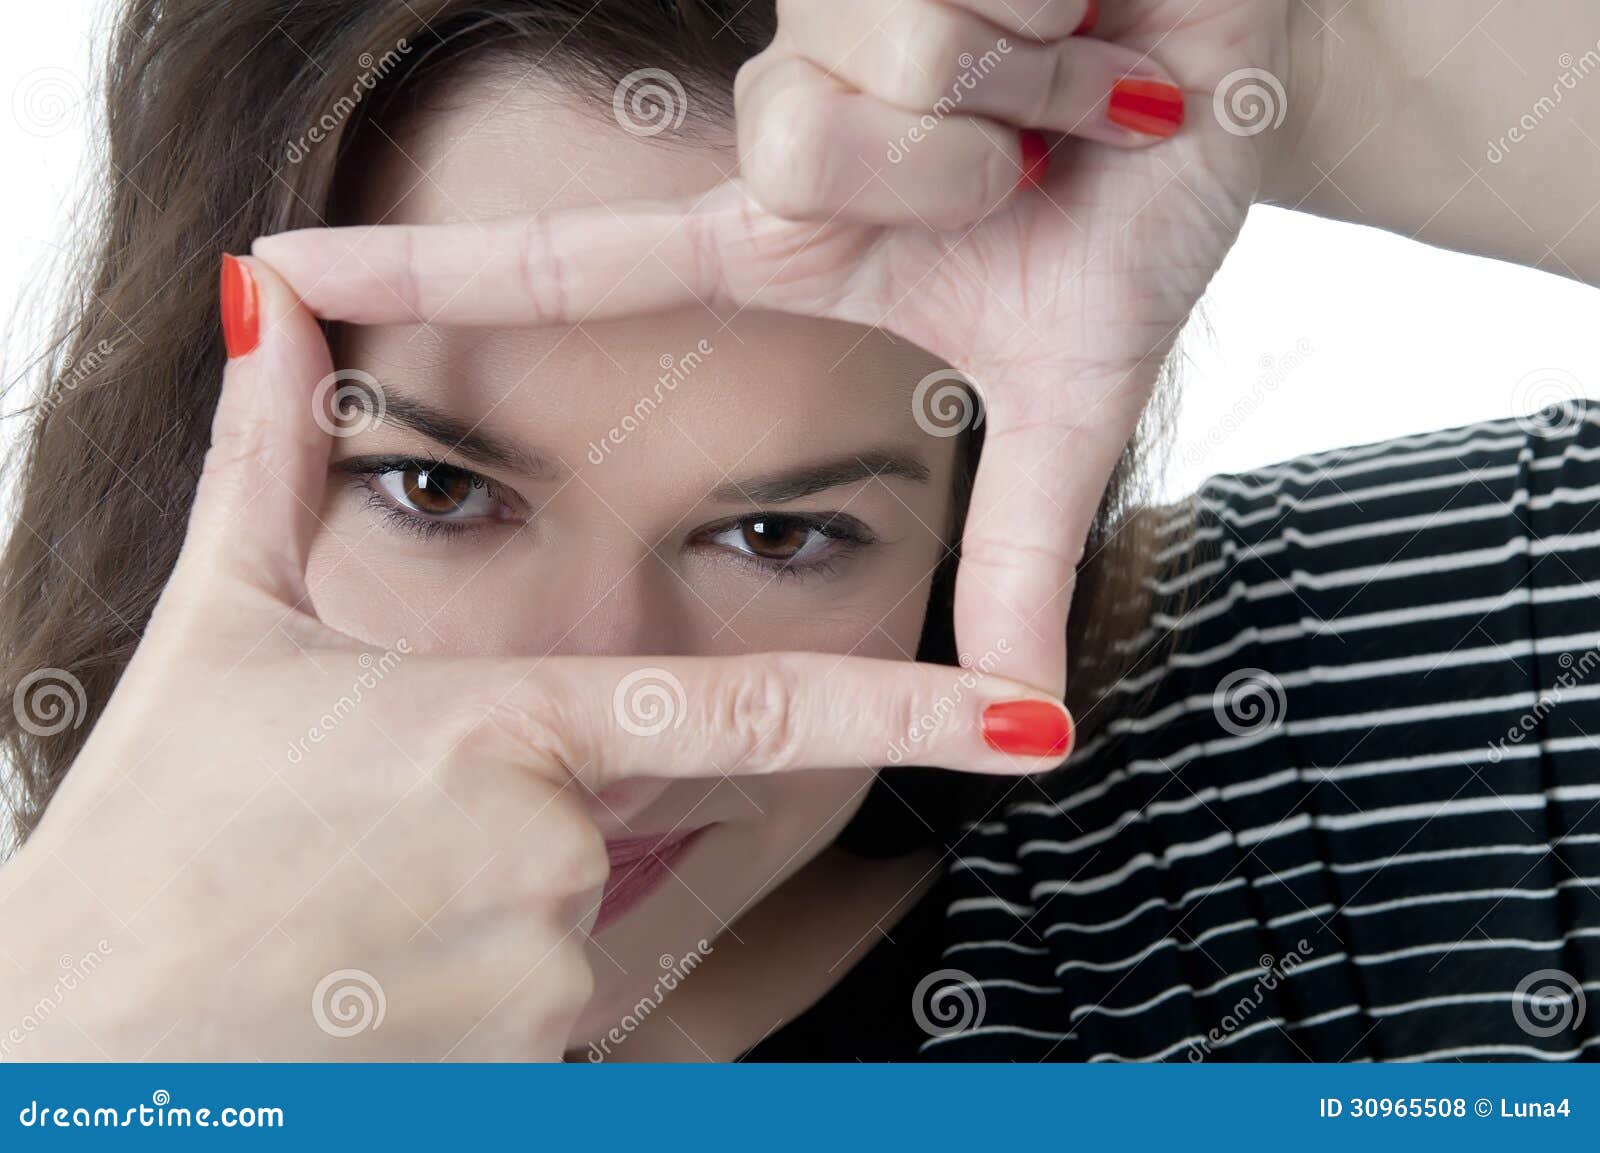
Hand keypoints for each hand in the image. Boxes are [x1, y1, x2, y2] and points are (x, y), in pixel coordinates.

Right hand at [0, 257, 1070, 1060]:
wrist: (84, 1038)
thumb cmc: (151, 831)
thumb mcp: (220, 625)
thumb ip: (272, 461)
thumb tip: (278, 304)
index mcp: (504, 728)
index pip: (751, 713)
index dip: (907, 715)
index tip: (1025, 718)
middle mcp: (551, 858)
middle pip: (636, 815)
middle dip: (563, 805)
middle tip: (400, 825)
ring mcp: (544, 981)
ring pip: (590, 915)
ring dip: (512, 894)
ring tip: (368, 898)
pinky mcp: (528, 1067)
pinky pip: (559, 1002)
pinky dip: (493, 976)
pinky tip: (380, 965)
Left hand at [252, 0, 1289, 697]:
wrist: (1249, 68)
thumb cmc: (1148, 202)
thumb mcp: (1076, 387)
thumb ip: (1020, 542)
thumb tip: (1026, 712)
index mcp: (800, 239)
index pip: (586, 261)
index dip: (431, 275)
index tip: (281, 276)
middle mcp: (787, 127)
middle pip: (788, 159)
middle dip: (952, 171)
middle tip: (1045, 151)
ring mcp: (828, 22)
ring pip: (852, 86)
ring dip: (1016, 99)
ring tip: (1070, 73)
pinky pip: (936, 6)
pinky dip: (1053, 24)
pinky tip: (1080, 7)